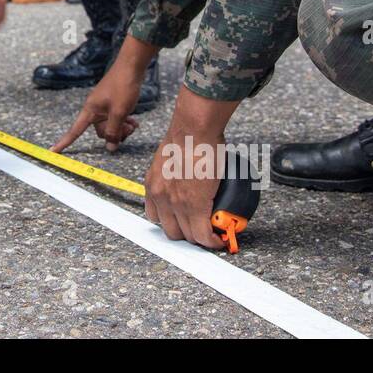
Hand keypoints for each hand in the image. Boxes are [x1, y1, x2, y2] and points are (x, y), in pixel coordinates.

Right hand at [53, 36, 155, 151]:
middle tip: (129, 129)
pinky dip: (124, 122)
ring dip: (122, 128)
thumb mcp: (119, 112)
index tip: (53, 151)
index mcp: (90, 110)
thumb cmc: (123, 86)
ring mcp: (104, 106)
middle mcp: (94, 109)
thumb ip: (114, 131)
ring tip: (134, 124)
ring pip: (110, 126)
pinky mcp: (112, 103)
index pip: (75, 130)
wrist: (131, 66)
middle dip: (114, 133)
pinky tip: (134, 121)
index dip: (64, 142)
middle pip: (100, 131)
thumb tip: (109, 148)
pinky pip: (115, 118)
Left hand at [143, 86, 239, 250]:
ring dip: (201, 238)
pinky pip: (203, 235)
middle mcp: (161, 197)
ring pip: (188, 236)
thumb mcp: (168, 159)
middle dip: (186, 233)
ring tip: (212, 233)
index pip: (155, 216)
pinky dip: (213, 241)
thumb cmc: (186, 136)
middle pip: (171, 231)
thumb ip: (171, 173)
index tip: (182, 221)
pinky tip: (219, 240)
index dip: (171, 222)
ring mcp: (177, 204)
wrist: (193, 131)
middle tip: (200, 228)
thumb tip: (184, 177)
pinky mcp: (195, 206)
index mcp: (153, 186)